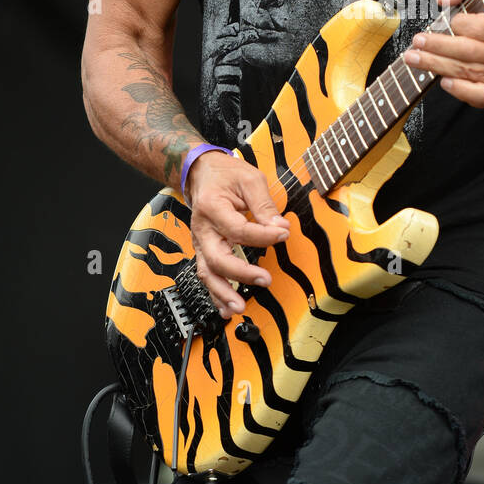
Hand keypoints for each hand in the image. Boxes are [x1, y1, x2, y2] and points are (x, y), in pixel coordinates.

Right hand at [184, 149, 290, 319]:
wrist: (201, 174)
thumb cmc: (225, 175)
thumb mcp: (249, 179)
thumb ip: (265, 205)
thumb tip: (280, 227)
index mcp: (212, 207)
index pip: (238, 230)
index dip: (263, 235)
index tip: (283, 234)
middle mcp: (203, 229)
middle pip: (217, 258)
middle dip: (241, 273)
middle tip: (265, 279)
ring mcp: (201, 242)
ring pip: (207, 273)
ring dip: (223, 293)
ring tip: (240, 306)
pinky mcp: (204, 251)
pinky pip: (207, 275)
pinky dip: (216, 295)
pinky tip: (227, 308)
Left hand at [404, 0, 483, 109]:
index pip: (480, 27)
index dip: (460, 24)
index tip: (448, 22)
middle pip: (468, 50)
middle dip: (438, 46)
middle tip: (417, 41)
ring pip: (466, 71)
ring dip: (436, 65)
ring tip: (412, 58)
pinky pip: (478, 95)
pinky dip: (460, 90)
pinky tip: (443, 82)